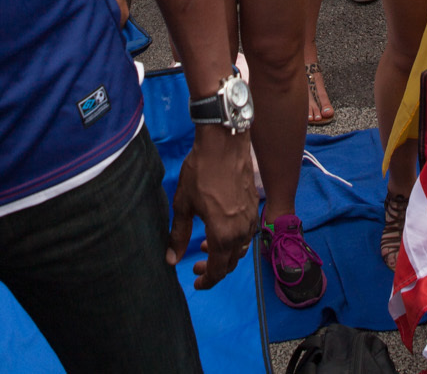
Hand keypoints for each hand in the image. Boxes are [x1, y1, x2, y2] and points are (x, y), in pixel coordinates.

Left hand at [166, 129, 257, 287]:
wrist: (224, 144)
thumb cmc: (200, 172)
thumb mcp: (183, 205)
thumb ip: (178, 235)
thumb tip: (171, 260)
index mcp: (223, 235)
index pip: (218, 270)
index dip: (207, 281)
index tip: (196, 283)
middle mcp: (242, 231)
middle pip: (231, 262)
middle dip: (214, 268)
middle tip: (197, 265)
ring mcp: (251, 219)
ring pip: (240, 249)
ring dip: (224, 253)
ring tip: (206, 244)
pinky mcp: (254, 207)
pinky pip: (246, 233)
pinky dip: (234, 239)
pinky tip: (220, 228)